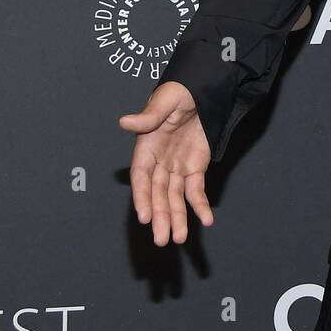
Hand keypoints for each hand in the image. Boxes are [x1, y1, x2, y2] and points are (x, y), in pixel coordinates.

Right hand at [119, 82, 213, 245]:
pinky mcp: (195, 168)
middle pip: (158, 194)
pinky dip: (200, 205)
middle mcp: (159, 162)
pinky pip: (196, 190)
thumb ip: (148, 116)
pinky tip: (206, 219)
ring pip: (175, 198)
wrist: (202, 90)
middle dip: (160, 217)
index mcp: (146, 147)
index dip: (142, 197)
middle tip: (161, 240)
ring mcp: (177, 167)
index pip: (141, 177)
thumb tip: (124, 121)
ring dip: (177, 218)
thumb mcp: (164, 101)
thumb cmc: (178, 92)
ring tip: (180, 238)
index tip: (144, 216)